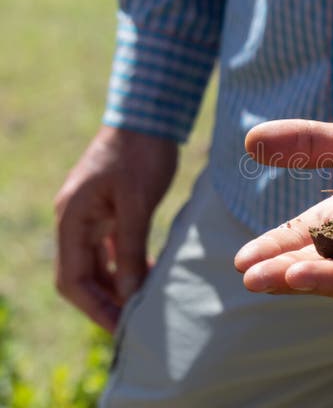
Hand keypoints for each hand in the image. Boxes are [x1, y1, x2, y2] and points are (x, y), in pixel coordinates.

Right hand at [54, 126, 176, 331]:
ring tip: (141, 308)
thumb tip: (128, 293)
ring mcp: (90, 216)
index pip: (73, 279)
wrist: (148, 117)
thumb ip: (132, 248)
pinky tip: (146, 279)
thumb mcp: (138, 203)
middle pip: (81, 276)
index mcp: (72, 219)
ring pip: (96, 264)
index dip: (94, 307)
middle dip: (104, 303)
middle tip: (134, 325)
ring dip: (115, 287)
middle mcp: (74, 221)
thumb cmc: (141, 155)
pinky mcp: (108, 211)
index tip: (120, 328)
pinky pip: (111, 249)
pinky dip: (125, 267)